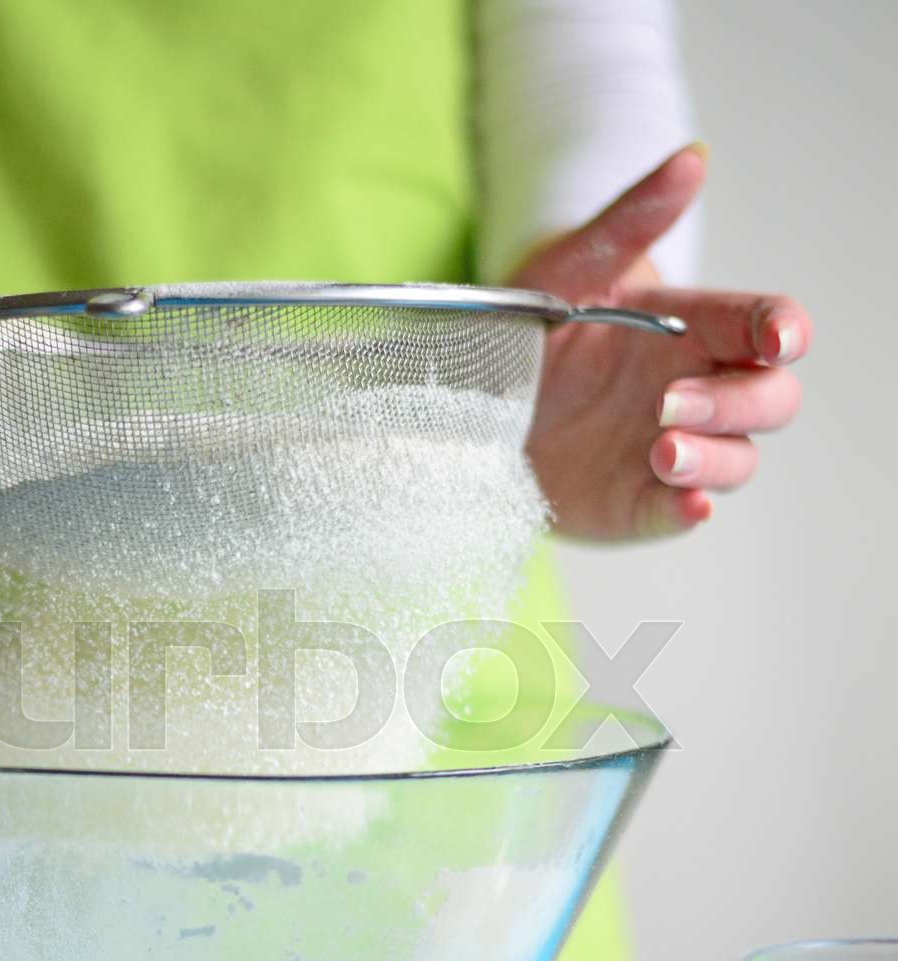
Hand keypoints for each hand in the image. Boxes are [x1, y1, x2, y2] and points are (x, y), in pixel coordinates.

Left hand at [513, 147, 810, 539]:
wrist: (468, 395)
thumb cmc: (530, 323)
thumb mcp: (568, 268)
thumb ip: (630, 220)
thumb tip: (692, 159)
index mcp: (692, 329)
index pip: (765, 326)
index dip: (781, 331)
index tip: (776, 337)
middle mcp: (693, 390)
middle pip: (767, 399)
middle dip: (736, 401)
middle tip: (670, 403)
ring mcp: (668, 450)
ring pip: (736, 459)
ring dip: (714, 457)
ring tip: (662, 450)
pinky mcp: (635, 500)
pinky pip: (678, 512)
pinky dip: (689, 510)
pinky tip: (688, 505)